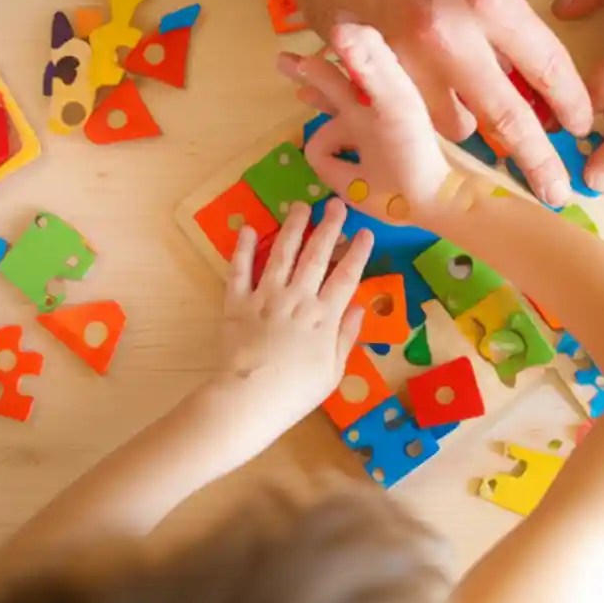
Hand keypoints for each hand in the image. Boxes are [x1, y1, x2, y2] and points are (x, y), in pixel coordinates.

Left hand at [221, 199, 373, 425]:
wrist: (251, 397)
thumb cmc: (297, 391)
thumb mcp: (333, 371)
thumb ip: (346, 336)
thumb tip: (359, 307)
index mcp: (324, 316)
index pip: (346, 276)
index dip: (358, 252)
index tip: (366, 232)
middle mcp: (297, 298)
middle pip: (316, 256)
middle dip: (328, 227)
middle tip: (336, 205)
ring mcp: (265, 296)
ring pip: (281, 254)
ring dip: (292, 228)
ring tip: (300, 206)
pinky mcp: (237, 302)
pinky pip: (240, 270)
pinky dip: (243, 248)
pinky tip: (249, 229)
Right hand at [270, 0, 591, 205]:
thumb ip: (501, 19)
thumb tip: (527, 74)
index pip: (548, 68)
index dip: (572, 105)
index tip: (581, 127)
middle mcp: (449, 35)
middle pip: (509, 120)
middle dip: (538, 162)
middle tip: (556, 190)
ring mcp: (403, 60)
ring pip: (454, 125)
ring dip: (468, 123)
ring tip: (467, 106)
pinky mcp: (365, 72)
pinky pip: (408, 115)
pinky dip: (421, 113)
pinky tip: (421, 97)